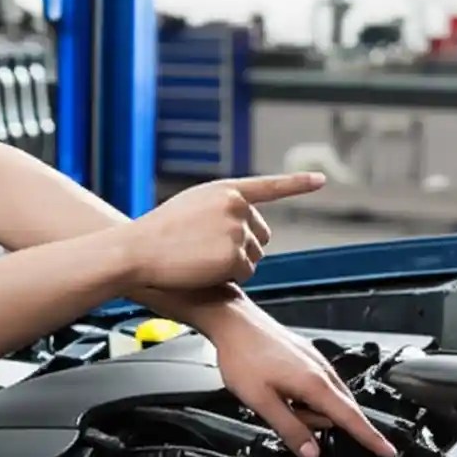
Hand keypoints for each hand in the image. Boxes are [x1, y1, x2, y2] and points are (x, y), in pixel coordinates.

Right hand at [121, 173, 324, 289]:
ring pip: (254, 257)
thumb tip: (243, 221)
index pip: (268, 186)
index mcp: (224, 190)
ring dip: (234, 264)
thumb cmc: (155, 232)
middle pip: (261, 235)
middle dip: (244, 247)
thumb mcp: (191, 206)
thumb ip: (220, 208)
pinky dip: (229, 277)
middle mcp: (236, 205)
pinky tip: (204, 269)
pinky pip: (246, 273)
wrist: (137, 250)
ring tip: (200, 258)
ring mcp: (237, 229)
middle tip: (208, 251)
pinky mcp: (235, 254)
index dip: (297, 182)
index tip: (320, 179)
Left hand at [208, 302, 397, 456]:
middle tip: (286, 415)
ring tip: (276, 399)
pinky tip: (280, 388)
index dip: (370, 437)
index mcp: (315, 383)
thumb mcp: (261, 401)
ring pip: (325, 397)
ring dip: (307, 408)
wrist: (233, 320)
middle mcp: (321, 369)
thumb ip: (289, 428)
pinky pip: (316, 383)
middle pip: (337, 410)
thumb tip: (311, 451)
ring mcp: (315, 360)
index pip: (350, 417)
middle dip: (318, 423)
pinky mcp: (306, 355)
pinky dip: (304, 394)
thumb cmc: (243, 355)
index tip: (387, 450)